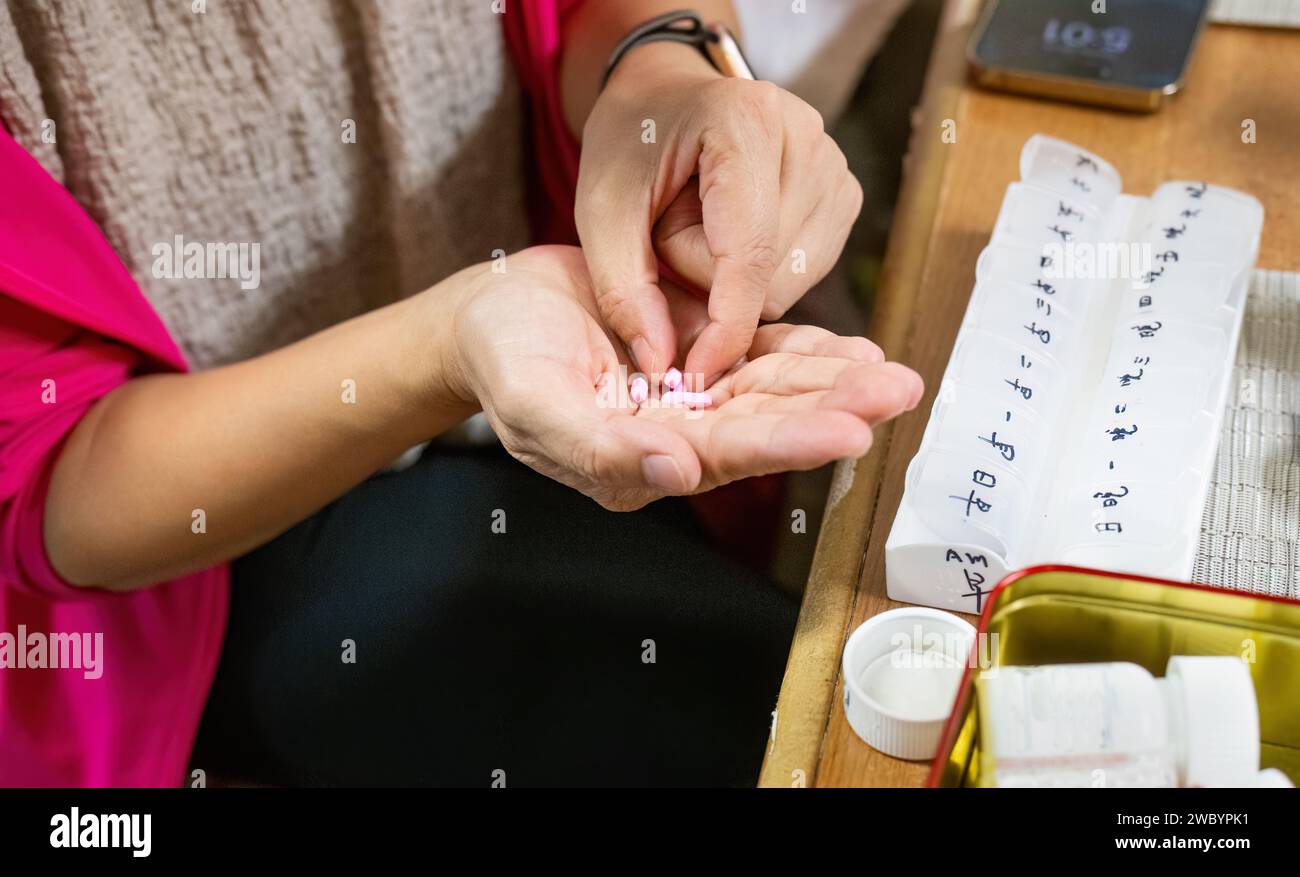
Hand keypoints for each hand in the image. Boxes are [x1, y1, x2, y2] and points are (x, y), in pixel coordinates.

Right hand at [445, 246, 921, 510]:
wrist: (493, 310)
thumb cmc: (503, 361)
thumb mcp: (535, 406)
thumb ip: (598, 448)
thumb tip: (674, 473)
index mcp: (643, 459)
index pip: (728, 454)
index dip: (789, 441)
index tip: (849, 433)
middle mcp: (680, 434)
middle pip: (768, 423)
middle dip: (835, 409)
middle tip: (898, 392)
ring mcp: (694, 391)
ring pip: (775, 388)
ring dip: (834, 381)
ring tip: (892, 374)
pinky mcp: (700, 346)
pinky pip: (760, 350)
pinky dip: (806, 351)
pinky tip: (851, 350)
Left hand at [576, 43, 863, 388]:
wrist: (665, 98)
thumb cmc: (629, 147)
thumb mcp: (600, 211)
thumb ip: (624, 290)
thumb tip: (663, 365)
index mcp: (747, 123)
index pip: (750, 254)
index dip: (724, 327)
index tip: (694, 378)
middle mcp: (809, 138)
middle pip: (770, 278)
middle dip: (709, 284)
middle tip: (668, 232)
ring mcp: (837, 167)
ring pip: (790, 285)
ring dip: (733, 281)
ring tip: (700, 224)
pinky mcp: (846, 196)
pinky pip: (803, 276)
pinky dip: (760, 274)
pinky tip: (731, 232)